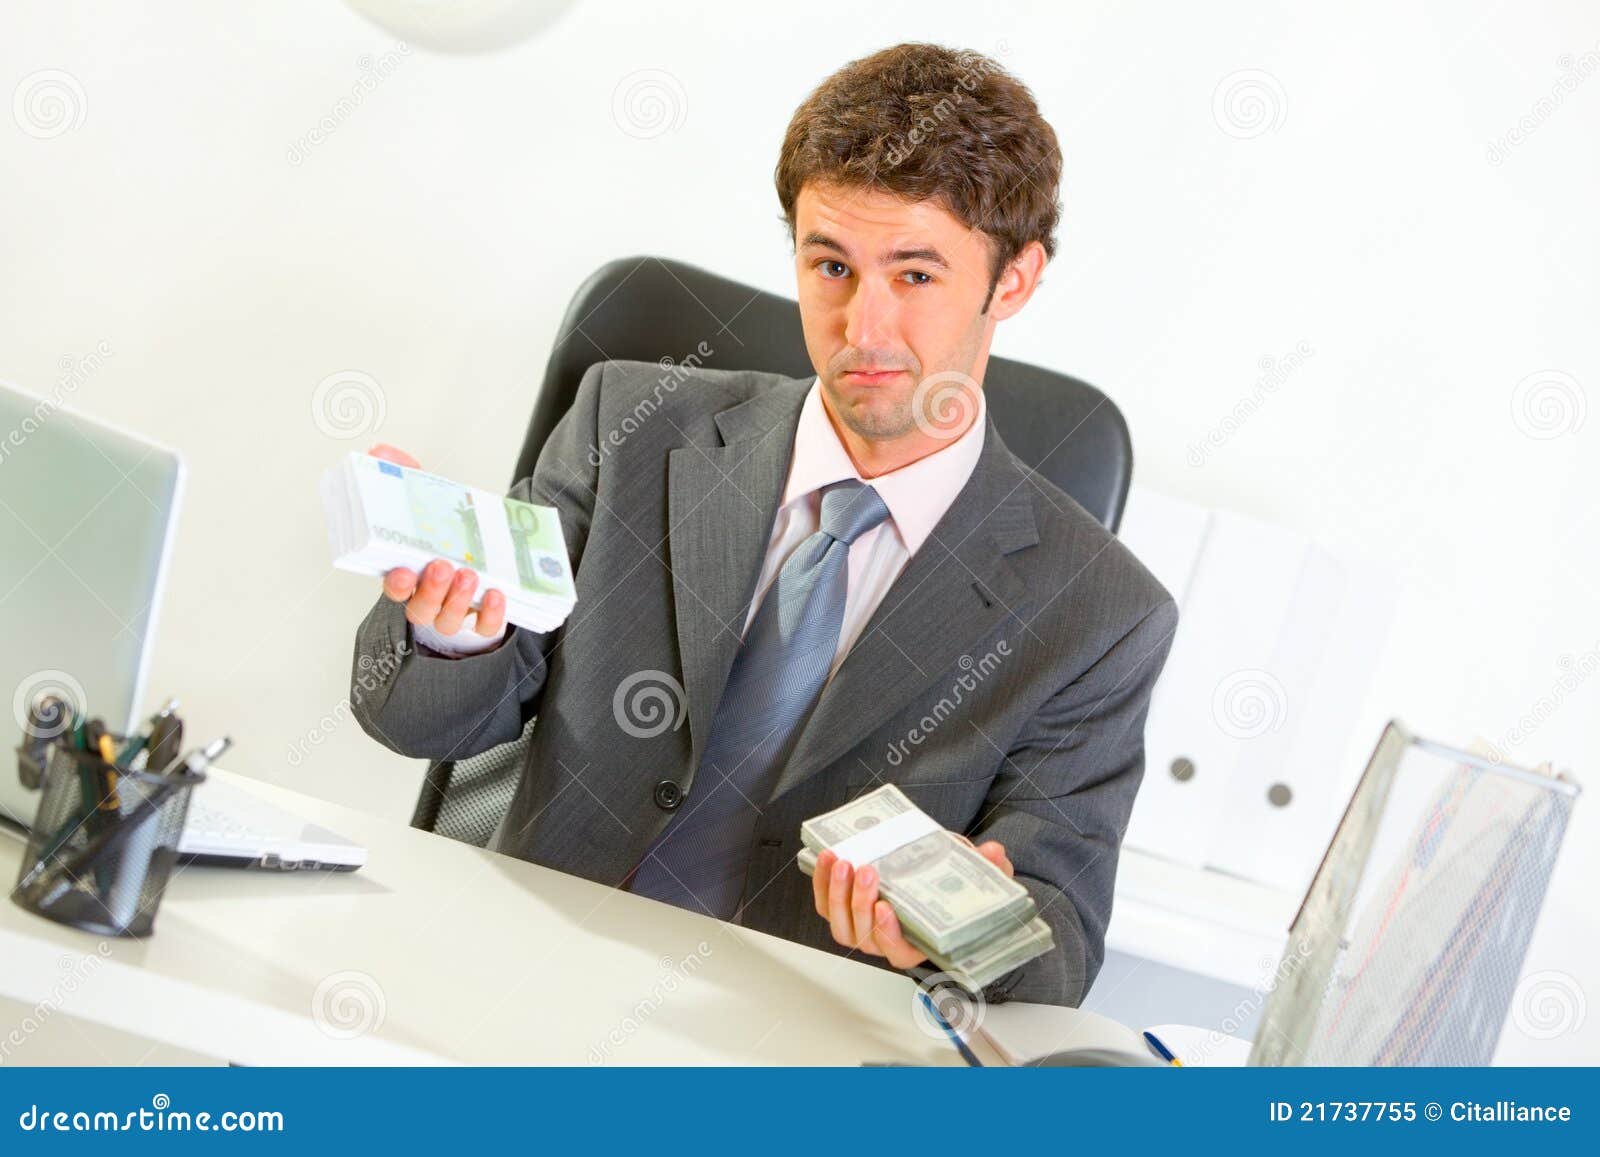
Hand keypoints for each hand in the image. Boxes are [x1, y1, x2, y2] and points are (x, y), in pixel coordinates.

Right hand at [368, 443, 506, 638]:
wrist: (482, 554)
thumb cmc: (446, 532)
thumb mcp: (426, 498)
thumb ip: (404, 474)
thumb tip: (380, 451)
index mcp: (409, 573)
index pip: (393, 586)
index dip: (395, 583)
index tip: (400, 570)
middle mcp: (427, 598)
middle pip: (419, 608)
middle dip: (430, 590)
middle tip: (442, 566)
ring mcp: (455, 610)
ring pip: (447, 620)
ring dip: (457, 600)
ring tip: (469, 574)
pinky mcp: (482, 617)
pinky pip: (484, 626)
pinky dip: (491, 615)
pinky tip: (498, 595)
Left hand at [812, 839, 1014, 968]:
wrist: (932, 876)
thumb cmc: (953, 888)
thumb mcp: (981, 879)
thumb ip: (991, 868)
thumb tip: (994, 852)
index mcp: (918, 945)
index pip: (899, 953)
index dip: (889, 934)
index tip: (887, 908)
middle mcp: (886, 942)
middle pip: (864, 936)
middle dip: (860, 902)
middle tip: (867, 871)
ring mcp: (862, 928)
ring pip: (841, 923)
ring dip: (837, 892)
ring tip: (844, 861)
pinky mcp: (844, 910)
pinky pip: (826, 904)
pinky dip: (822, 882)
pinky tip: (827, 857)